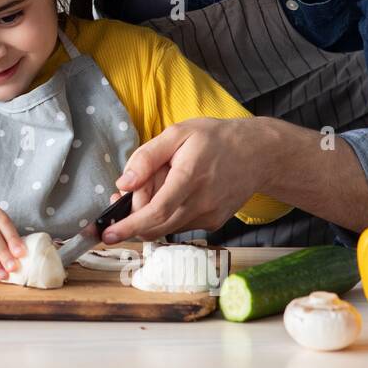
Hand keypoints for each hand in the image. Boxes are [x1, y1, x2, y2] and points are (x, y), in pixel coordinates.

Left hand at [103, 117, 260, 242]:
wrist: (259, 154)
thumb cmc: (215, 140)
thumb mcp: (177, 134)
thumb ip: (147, 158)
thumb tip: (123, 183)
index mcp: (190, 177)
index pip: (156, 211)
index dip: (129, 226)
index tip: (107, 234)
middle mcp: (202, 203)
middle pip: (156, 225)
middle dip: (133, 217)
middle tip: (127, 193)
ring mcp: (210, 216)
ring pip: (166, 226)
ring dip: (151, 212)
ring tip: (162, 181)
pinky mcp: (213, 223)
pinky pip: (179, 224)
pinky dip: (167, 213)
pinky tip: (176, 190)